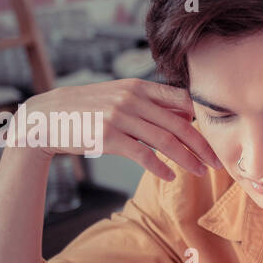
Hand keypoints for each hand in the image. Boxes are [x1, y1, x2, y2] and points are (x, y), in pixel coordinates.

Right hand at [8, 79, 222, 178]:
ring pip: (166, 141)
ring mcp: (119, 116)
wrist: (45, 118)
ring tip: (200, 172)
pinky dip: (160, 167)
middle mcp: (131, 98)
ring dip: (187, 159)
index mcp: (138, 86)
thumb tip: (183, 114)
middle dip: (203, 145)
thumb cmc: (86, 110)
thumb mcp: (117, 96)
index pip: (181, 99)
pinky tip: (170, 176)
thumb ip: (148, 103)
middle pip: (180, 123)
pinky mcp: (108, 136)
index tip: (215, 137)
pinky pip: (143, 155)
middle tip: (217, 162)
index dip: (202, 119)